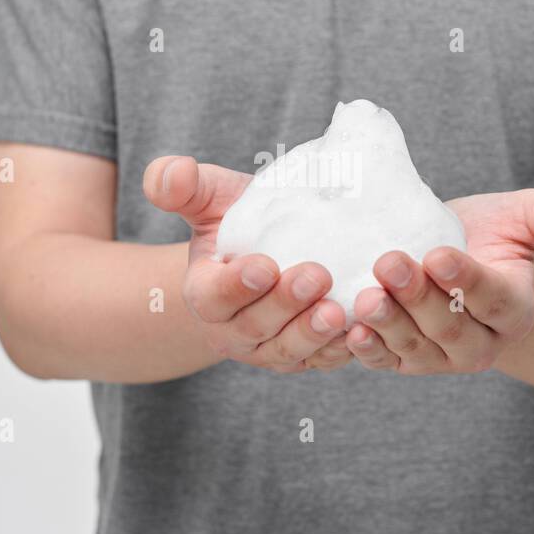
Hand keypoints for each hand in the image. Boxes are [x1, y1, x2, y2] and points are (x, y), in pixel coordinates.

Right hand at [143, 156, 350, 371]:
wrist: (269, 251)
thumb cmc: (238, 221)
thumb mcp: (209, 198)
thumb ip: (183, 185)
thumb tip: (172, 173)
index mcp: (204, 293)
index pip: (213, 297)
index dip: (236, 286)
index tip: (265, 265)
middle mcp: (231, 330)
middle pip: (254, 326)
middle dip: (285, 305)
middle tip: (318, 275)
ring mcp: (267, 349)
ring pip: (287, 350)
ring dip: (312, 334)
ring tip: (338, 310)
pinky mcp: (303, 357)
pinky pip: (319, 361)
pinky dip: (338, 350)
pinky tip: (361, 329)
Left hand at [344, 186, 533, 374]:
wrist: (451, 257)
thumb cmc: (491, 236)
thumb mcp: (524, 218)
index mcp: (514, 310)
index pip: (492, 299)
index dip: (466, 280)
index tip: (437, 254)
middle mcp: (481, 343)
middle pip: (450, 328)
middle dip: (418, 298)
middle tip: (388, 262)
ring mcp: (440, 358)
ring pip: (416, 348)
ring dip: (388, 324)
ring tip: (364, 297)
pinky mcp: (405, 361)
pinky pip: (387, 362)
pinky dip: (368, 351)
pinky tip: (349, 331)